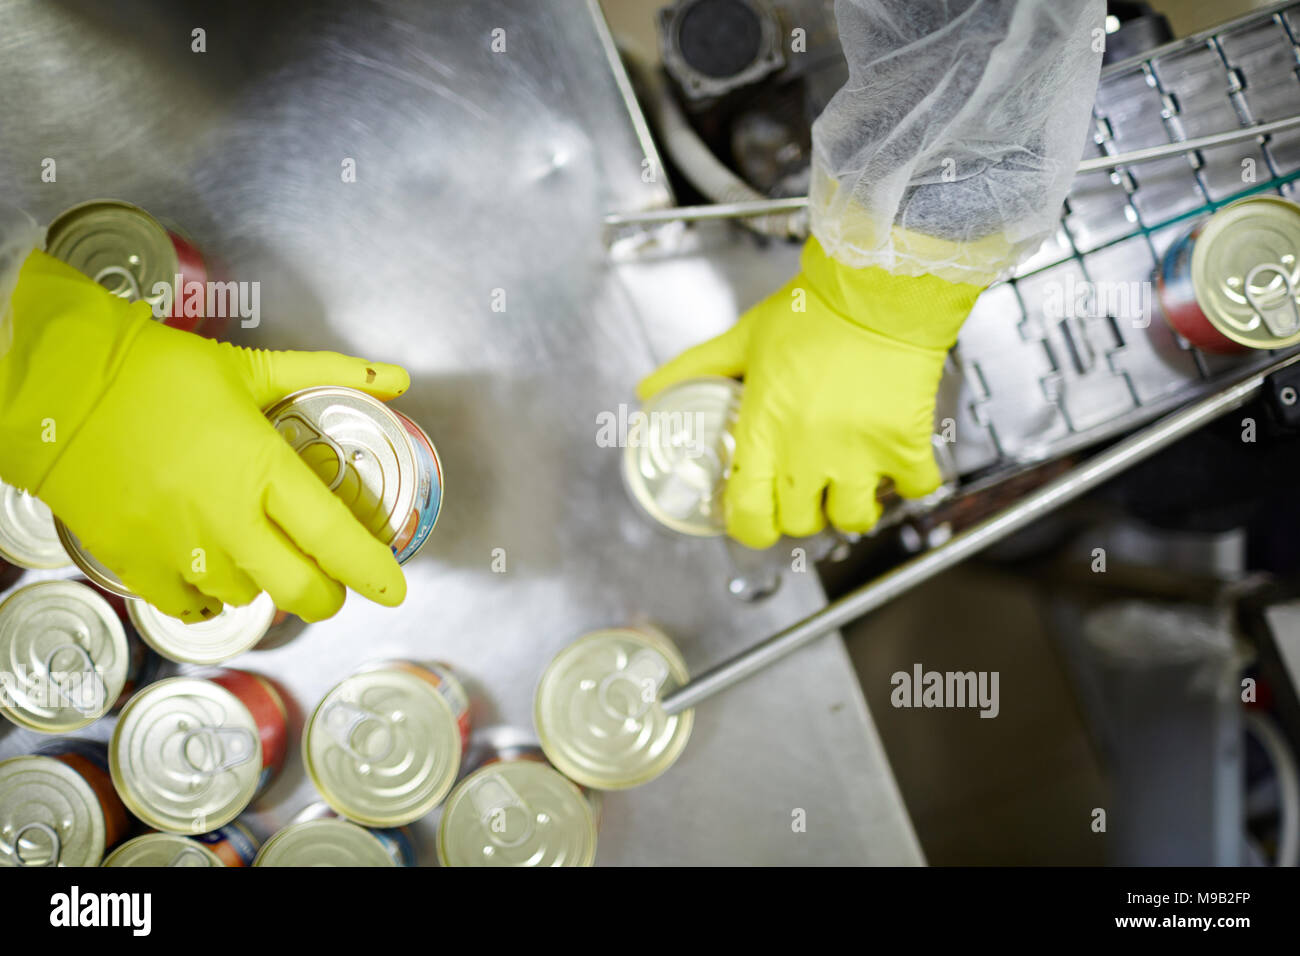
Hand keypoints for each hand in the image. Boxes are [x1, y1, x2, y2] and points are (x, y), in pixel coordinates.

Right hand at [0, 250, 408, 620]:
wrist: (59, 388)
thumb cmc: (158, 373)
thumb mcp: (252, 367)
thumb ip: (332, 375)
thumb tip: (398, 378)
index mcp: (263, 471)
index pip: (336, 539)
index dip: (372, 572)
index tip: (394, 589)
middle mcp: (227, 521)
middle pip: (301, 590)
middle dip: (326, 594)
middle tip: (328, 579)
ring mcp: (180, 551)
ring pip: (248, 599)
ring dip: (263, 583)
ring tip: (256, 549)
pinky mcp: (136, 566)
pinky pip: (190, 608)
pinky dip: (208, 596)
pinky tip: (209, 568)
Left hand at [638, 238, 980, 548]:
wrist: (878, 288)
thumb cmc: (812, 310)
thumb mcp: (742, 339)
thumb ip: (694, 369)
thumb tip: (649, 390)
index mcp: (764, 432)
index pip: (750, 516)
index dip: (751, 525)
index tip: (757, 514)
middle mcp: (809, 452)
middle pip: (801, 524)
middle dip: (800, 511)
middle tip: (804, 485)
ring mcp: (860, 453)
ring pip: (854, 518)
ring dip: (852, 506)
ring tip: (851, 480)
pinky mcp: (904, 443)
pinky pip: (913, 488)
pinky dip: (909, 481)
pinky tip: (897, 460)